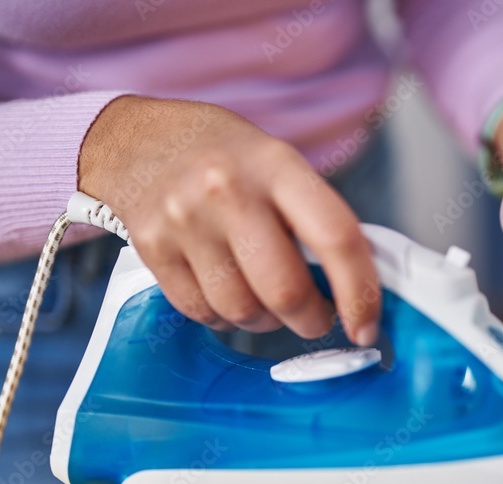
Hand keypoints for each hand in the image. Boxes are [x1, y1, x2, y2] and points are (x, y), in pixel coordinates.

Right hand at [78, 96, 378, 343]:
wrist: (136, 139)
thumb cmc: (222, 156)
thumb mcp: (278, 163)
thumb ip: (316, 219)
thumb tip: (360, 286)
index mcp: (276, 165)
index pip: (336, 237)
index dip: (360, 293)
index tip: (366, 325)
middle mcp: (229, 191)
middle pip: (286, 290)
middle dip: (311, 318)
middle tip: (315, 316)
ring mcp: (185, 221)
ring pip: (243, 311)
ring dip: (266, 321)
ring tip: (266, 297)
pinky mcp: (152, 249)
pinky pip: (203, 313)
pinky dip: (225, 317)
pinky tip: (228, 290)